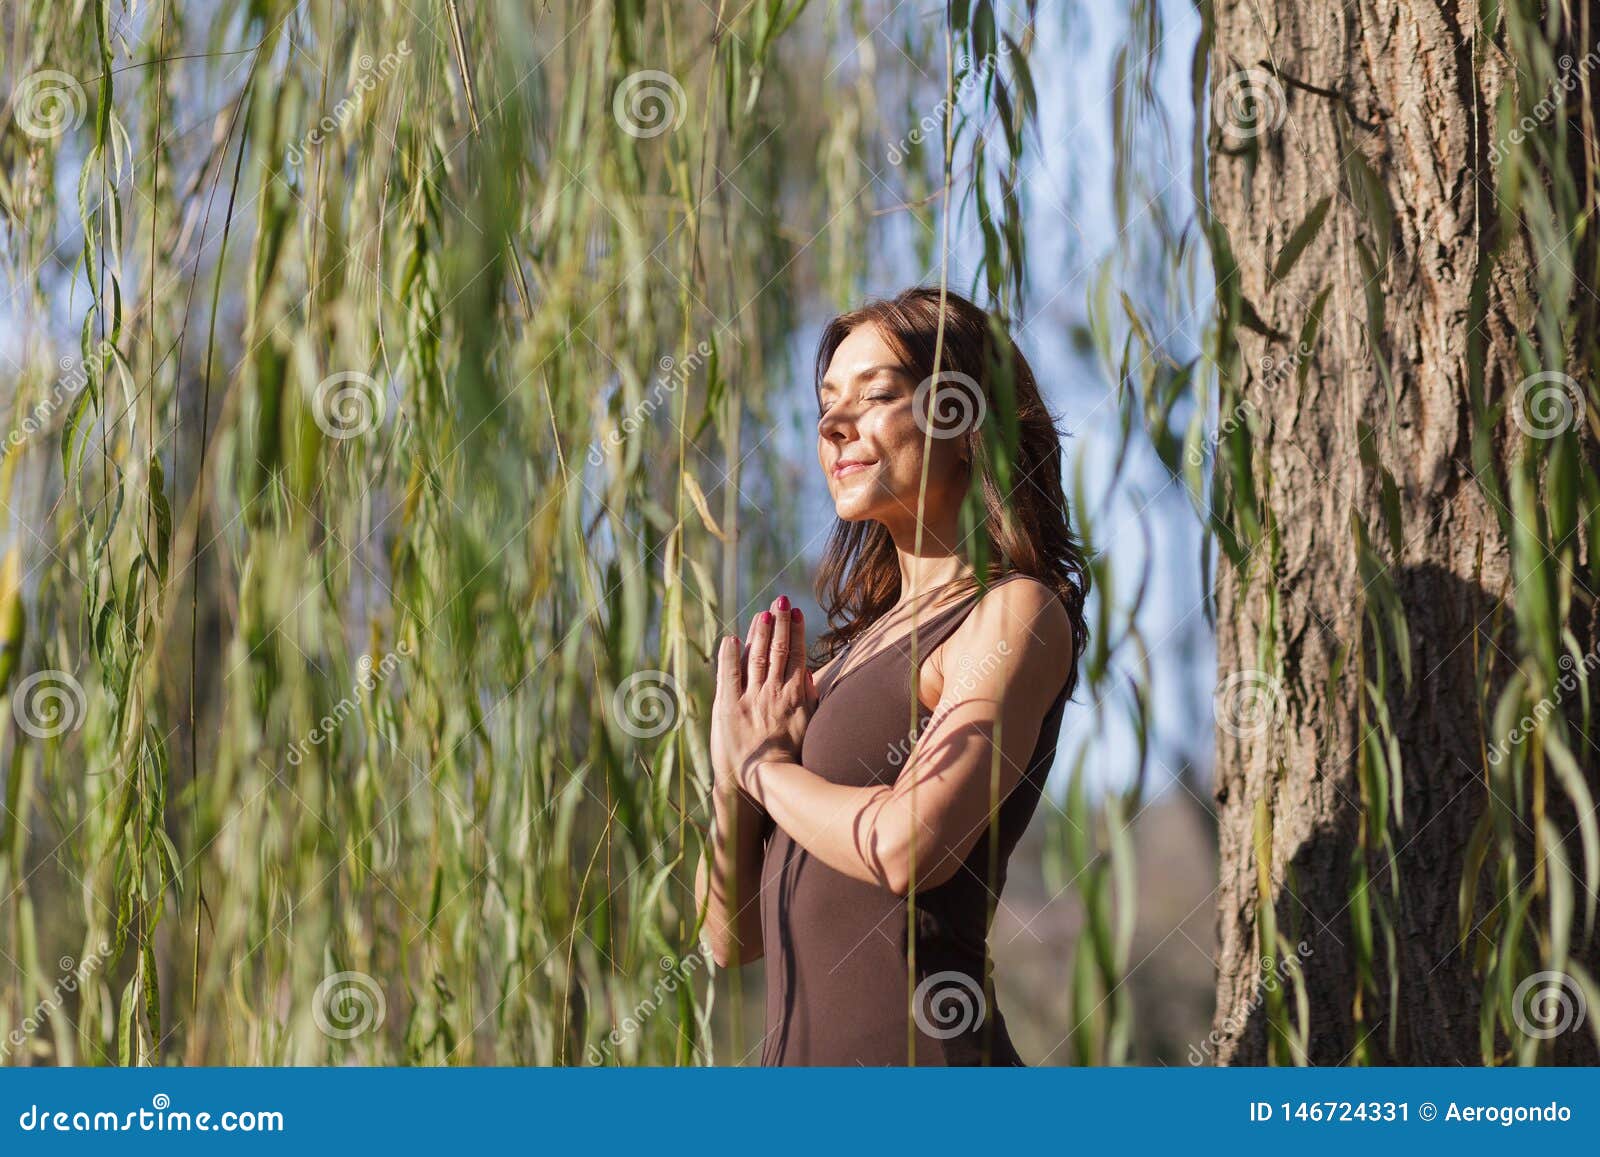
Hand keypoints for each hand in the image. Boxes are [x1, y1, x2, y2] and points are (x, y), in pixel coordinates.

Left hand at [711, 595, 817, 803]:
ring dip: (760, 632)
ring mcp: (751, 699)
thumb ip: (810, 698)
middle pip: (777, 650)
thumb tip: (809, 672)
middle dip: (779, 623)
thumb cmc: (791, 760)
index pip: (796, 656)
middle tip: (781, 600)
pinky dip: (730, 655)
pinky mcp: (728, 708)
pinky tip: (731, 638)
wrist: (766, 784)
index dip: (795, 632)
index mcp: (795, 697)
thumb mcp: (809, 727)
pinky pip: (729, 675)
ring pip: (756, 657)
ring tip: (763, 612)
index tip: (795, 612)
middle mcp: (774, 693)